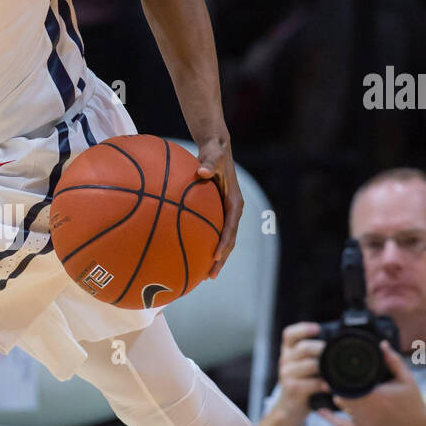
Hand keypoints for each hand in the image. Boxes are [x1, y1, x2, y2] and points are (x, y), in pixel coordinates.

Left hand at [196, 137, 242, 277]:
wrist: (217, 149)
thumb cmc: (214, 152)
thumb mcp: (213, 155)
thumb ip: (208, 163)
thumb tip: (202, 171)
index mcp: (234, 202)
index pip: (230, 228)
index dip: (224, 243)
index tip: (215, 257)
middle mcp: (233, 211)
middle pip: (229, 240)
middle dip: (221, 259)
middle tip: (210, 277)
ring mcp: (226, 213)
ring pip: (222, 240)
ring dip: (216, 258)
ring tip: (204, 276)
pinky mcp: (217, 212)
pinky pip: (212, 232)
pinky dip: (206, 245)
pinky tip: (191, 255)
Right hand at [276, 321, 328, 412]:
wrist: (290, 407)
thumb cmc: (303, 383)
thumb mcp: (304, 365)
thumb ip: (314, 354)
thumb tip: (339, 343)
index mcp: (288, 351)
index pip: (290, 334)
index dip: (303, 329)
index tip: (317, 328)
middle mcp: (285, 360)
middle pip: (303, 348)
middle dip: (322, 349)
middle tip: (335, 354)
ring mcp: (287, 374)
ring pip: (310, 365)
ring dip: (325, 368)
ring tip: (335, 372)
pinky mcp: (292, 388)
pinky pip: (312, 383)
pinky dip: (324, 384)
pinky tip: (329, 386)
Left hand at [318, 341, 425, 425]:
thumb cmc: (413, 402)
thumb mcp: (406, 379)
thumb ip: (393, 361)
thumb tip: (381, 344)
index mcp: (378, 396)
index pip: (349, 386)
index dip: (340, 379)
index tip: (335, 370)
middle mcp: (369, 410)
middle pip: (342, 396)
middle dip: (337, 387)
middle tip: (330, 376)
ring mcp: (365, 422)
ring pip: (342, 408)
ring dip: (337, 398)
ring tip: (331, 387)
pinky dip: (330, 418)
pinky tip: (321, 410)